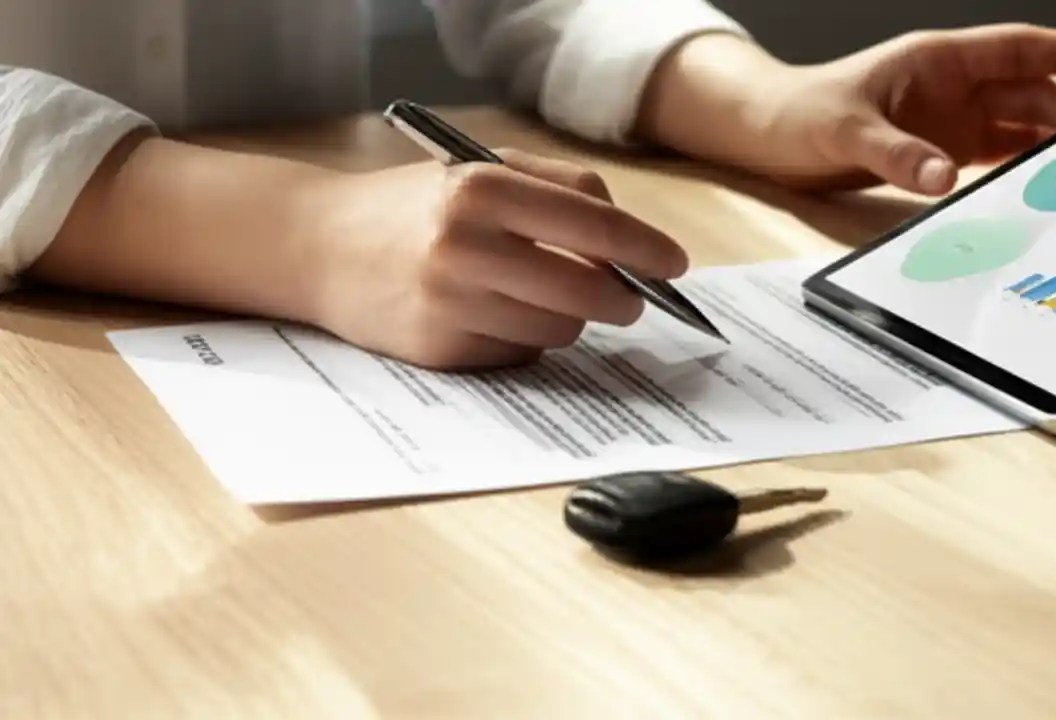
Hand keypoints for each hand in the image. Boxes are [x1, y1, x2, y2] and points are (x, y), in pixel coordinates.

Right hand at [308, 150, 687, 368]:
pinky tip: (488, 315)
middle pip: (588, 287)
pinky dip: (523, 338)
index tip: (675, 264)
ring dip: (568, 317)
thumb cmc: (413, 206)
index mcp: (481, 189)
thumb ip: (558, 191)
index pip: (594, 222)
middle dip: (623, 297)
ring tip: (530, 292)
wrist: (317, 246)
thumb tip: (630, 244)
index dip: (645, 248)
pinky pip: (520, 354)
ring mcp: (451, 304)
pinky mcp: (441, 351)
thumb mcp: (480, 170)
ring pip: (561, 329)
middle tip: (631, 298)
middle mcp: (465, 247)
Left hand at [639, 24, 1055, 194]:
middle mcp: (953, 88)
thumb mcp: (846, 131)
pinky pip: (994, 159)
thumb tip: (944, 179)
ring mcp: (950, 120)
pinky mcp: (940, 151)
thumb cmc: (802, 115)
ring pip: (1019, 129)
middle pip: (1030, 95)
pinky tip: (1046, 192)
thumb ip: (896, 154)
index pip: (1018, 50)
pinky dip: (1022, 172)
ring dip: (1054, 148)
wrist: (770, 136)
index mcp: (939, 62)